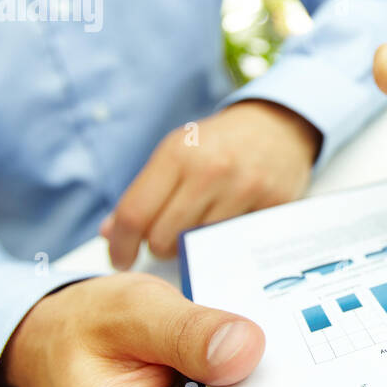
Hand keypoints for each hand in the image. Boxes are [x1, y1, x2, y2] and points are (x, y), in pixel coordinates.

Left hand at [102, 100, 320, 268]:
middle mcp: (210, 170)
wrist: (276, 127)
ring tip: (197, 232)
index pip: (135, 213)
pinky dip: (225, 245)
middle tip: (167, 240)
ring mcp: (244, 189)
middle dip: (158, 247)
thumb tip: (110, 233)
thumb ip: (143, 192)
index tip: (120, 260)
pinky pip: (234, 245)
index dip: (121, 244)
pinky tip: (227, 229)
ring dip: (191, 249)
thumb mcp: (176, 152)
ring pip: (198, 248)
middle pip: (164, 238)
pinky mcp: (272, 205)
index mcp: (177, 153)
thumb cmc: (218, 145)